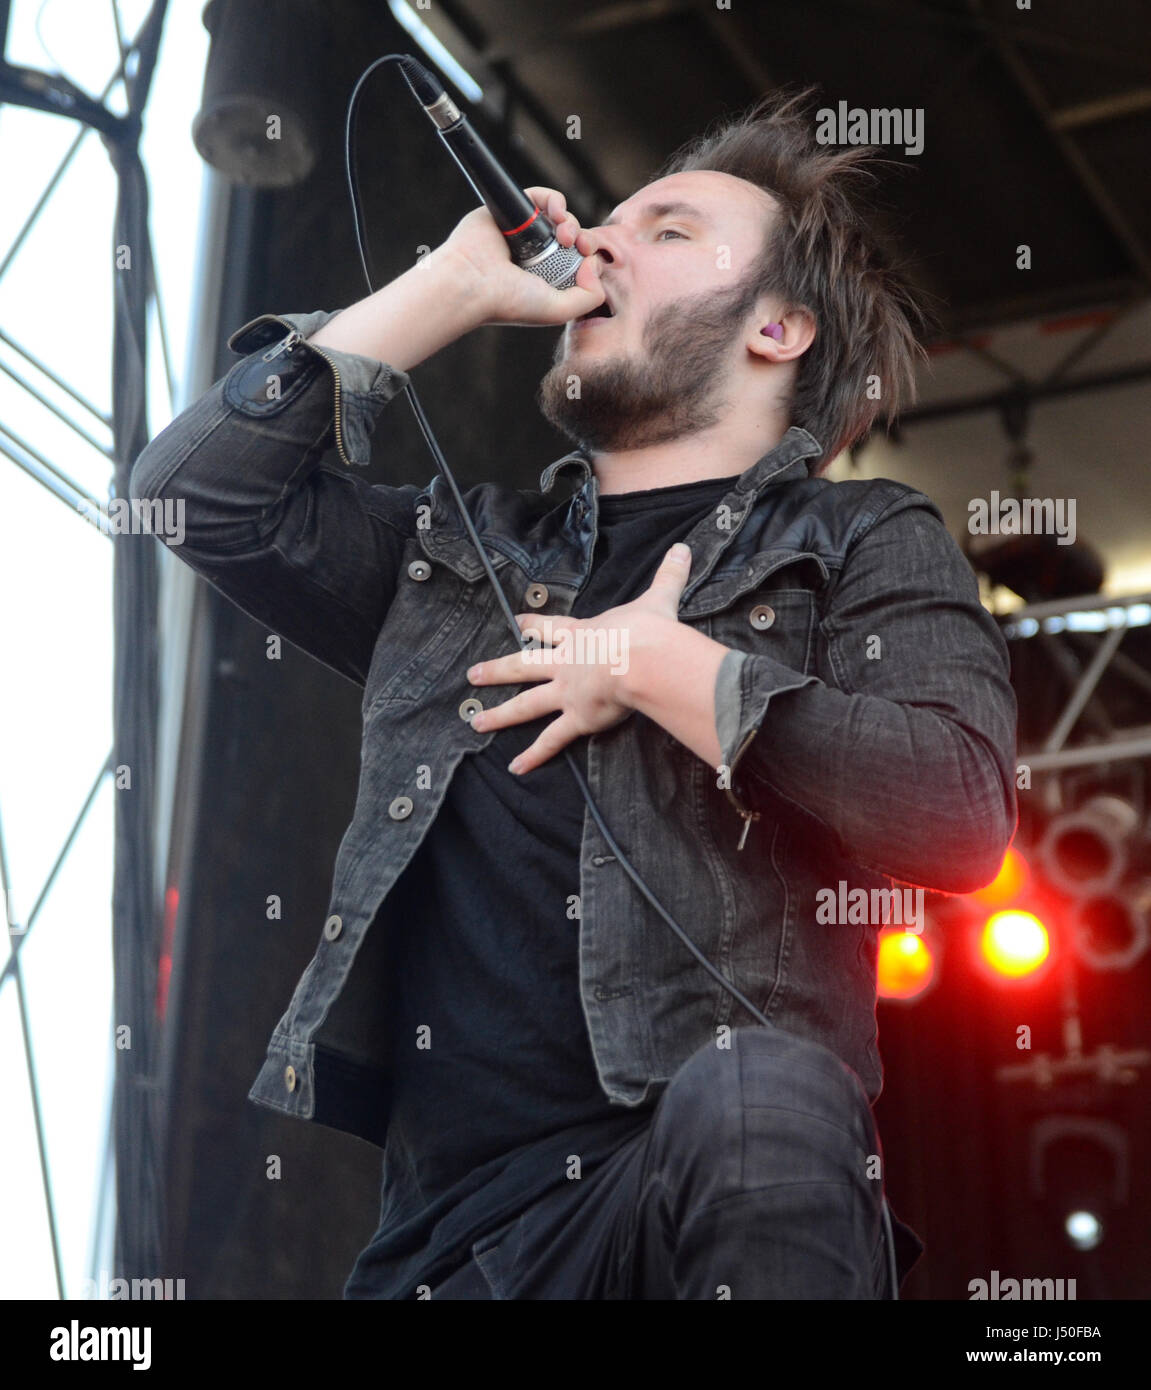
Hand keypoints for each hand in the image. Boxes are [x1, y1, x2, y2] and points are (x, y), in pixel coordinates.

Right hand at [438, 185, 605, 327]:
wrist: (472, 282)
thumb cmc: (509, 301)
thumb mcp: (560, 310)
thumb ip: (590, 297)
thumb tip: (594, 263)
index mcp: (545, 280)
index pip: (578, 262)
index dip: (590, 257)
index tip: (589, 262)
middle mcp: (535, 257)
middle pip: (572, 238)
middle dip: (583, 238)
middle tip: (578, 245)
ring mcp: (523, 233)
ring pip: (559, 218)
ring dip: (570, 221)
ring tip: (564, 233)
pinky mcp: (512, 211)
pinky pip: (541, 197)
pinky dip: (555, 199)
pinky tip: (557, 211)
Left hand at [465, 543, 693, 773]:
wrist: (643, 657)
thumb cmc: (647, 629)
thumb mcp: (657, 598)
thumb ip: (668, 575)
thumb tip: (682, 548)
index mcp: (581, 635)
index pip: (550, 628)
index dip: (532, 625)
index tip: (515, 623)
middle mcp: (566, 663)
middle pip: (523, 666)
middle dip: (497, 670)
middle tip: (473, 675)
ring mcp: (567, 692)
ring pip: (526, 705)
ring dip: (500, 715)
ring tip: (476, 722)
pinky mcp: (577, 718)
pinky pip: (551, 740)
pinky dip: (534, 756)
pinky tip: (515, 767)